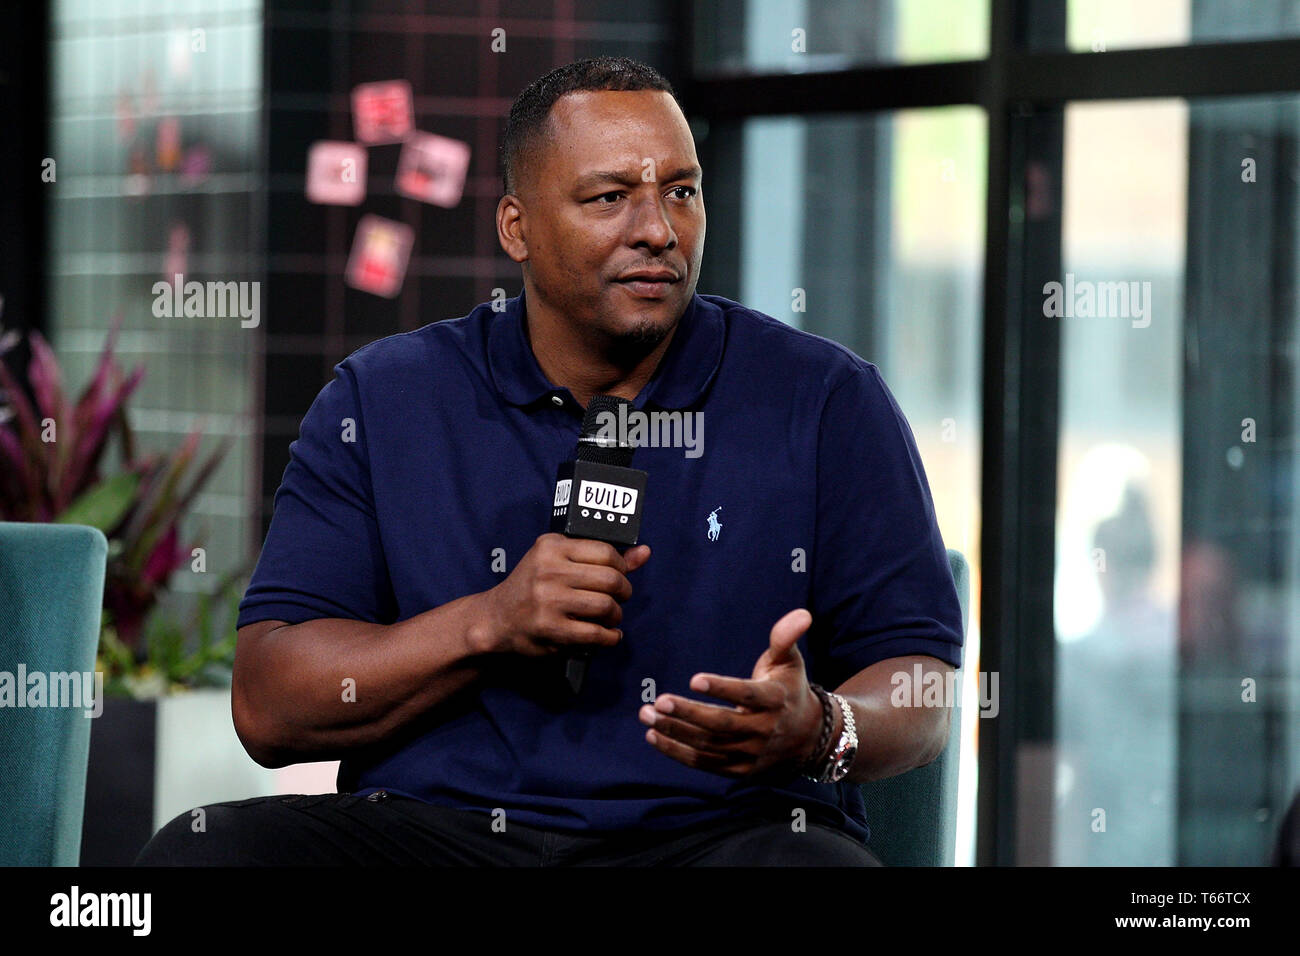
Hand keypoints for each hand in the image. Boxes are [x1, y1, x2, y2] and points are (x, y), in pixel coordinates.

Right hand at [471, 533, 650, 656]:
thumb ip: (603, 557)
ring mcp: (548, 600)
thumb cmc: (533, 587)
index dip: (621, 567)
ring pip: (606, 606)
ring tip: (611, 617)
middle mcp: (548, 570)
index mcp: (551, 547)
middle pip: (610, 579)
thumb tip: (644, 552)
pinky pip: (596, 633)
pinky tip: (608, 635)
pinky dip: (610, 637)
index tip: (618, 576)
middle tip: (618, 599)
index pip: (605, 552)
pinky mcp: (550, 629)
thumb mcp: (560, 562)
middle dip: (623, 592)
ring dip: (616, 616)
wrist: (496, 619)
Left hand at [639, 608, 823, 778]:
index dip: (722, 688)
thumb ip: (785, 638)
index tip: (694, 679)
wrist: (807, 737)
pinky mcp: (738, 769)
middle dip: (688, 714)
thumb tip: (802, 613)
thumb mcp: (789, 662)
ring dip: (675, 732)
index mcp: (775, 700)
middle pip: (721, 725)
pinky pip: (704, 763)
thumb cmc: (788, 689)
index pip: (747, 696)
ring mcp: (750, 753)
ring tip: (646, 715)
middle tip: (658, 701)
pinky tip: (654, 736)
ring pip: (708, 746)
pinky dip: (678, 752)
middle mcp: (763, 730)